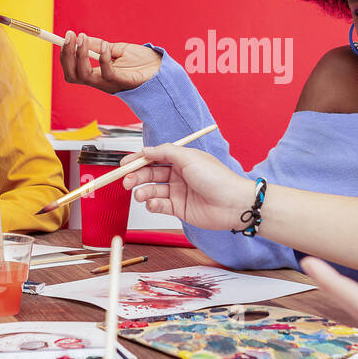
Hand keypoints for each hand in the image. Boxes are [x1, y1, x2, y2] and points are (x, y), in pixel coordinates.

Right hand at [59, 31, 161, 92]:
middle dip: (67, 55)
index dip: (65, 56)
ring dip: (80, 55)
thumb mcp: (118, 50)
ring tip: (83, 38)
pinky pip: (107, 73)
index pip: (73, 71)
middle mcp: (101, 82)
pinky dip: (103, 58)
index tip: (65, 36)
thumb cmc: (143, 62)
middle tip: (70, 36)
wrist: (163, 69)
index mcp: (98, 75)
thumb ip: (100, 47)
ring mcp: (111, 84)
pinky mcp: (123, 82)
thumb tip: (83, 39)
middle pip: (73, 76)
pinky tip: (106, 47)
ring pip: (85, 76)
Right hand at [120, 143, 255, 231]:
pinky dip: (153, 205)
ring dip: (143, 192)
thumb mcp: (190, 158)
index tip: (124, 164)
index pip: (155, 157)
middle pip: (151, 174)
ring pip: (153, 190)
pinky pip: (160, 206)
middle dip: (137, 177)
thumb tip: (147, 150)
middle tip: (127, 181)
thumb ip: (166, 152)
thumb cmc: (218, 179)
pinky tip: (153, 204)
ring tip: (141, 195)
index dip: (139, 160)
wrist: (233, 204)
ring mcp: (179, 192)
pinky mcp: (179, 208)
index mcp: (182, 160)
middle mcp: (179, 175)